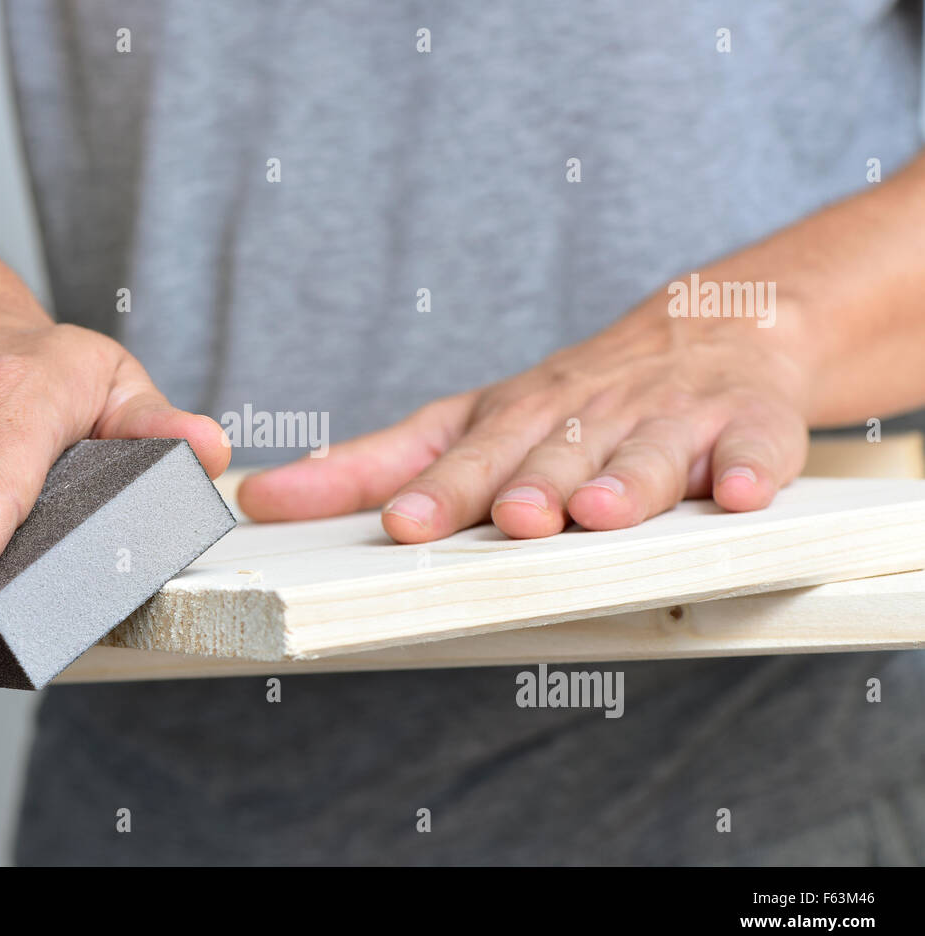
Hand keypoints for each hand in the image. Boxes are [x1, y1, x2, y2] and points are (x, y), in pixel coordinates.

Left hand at [238, 288, 810, 542]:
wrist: (712, 325)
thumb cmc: (571, 398)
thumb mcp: (466, 422)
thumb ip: (370, 465)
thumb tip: (264, 498)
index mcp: (515, 419)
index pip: (468, 459)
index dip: (438, 493)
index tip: (404, 524)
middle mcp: (586, 415)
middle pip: (554, 456)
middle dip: (529, 487)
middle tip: (510, 518)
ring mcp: (670, 418)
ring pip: (646, 456)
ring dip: (624, 483)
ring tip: (599, 511)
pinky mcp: (747, 424)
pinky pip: (756, 447)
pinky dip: (752, 468)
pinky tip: (741, 493)